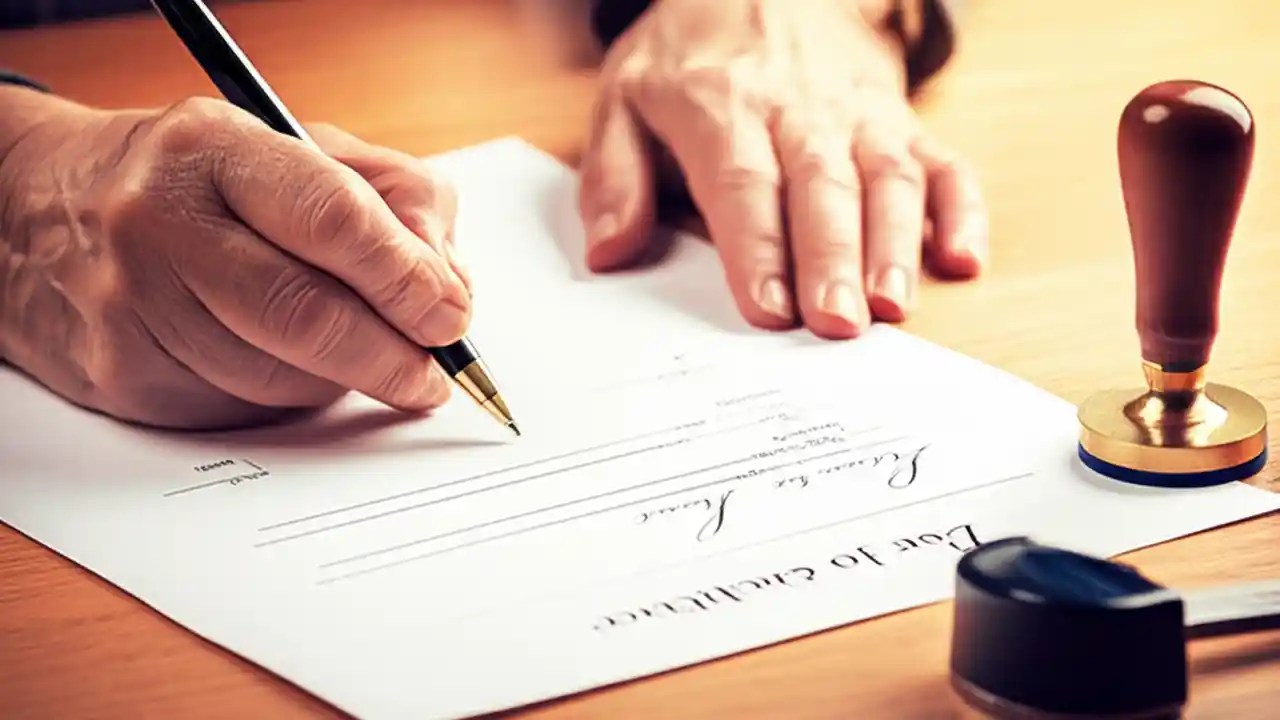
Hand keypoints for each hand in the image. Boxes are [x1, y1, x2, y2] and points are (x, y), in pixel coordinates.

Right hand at [0, 89, 469, 429]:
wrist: (48, 214)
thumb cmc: (206, 182)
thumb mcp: (306, 152)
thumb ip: (398, 202)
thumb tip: (446, 292)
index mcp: (212, 148)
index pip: (333, 219)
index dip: (406, 278)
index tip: (451, 315)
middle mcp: (157, 223)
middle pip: (307, 315)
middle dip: (393, 356)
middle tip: (433, 374)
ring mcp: (130, 307)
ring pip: (281, 377)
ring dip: (346, 380)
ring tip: (365, 357)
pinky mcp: (124, 377)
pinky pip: (244, 408)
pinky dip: (292, 397)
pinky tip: (288, 362)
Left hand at [578, 0, 987, 337]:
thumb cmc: (692, 55)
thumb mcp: (626, 97)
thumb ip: (615, 176)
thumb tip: (610, 252)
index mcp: (723, 107)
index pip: (743, 183)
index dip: (758, 248)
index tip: (767, 308)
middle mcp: (800, 111)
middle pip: (821, 187)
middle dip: (832, 259)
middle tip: (836, 323)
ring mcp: (859, 115)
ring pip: (886, 177)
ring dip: (895, 245)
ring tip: (892, 307)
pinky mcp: (900, 120)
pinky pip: (942, 162)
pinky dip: (960, 210)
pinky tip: (963, 258)